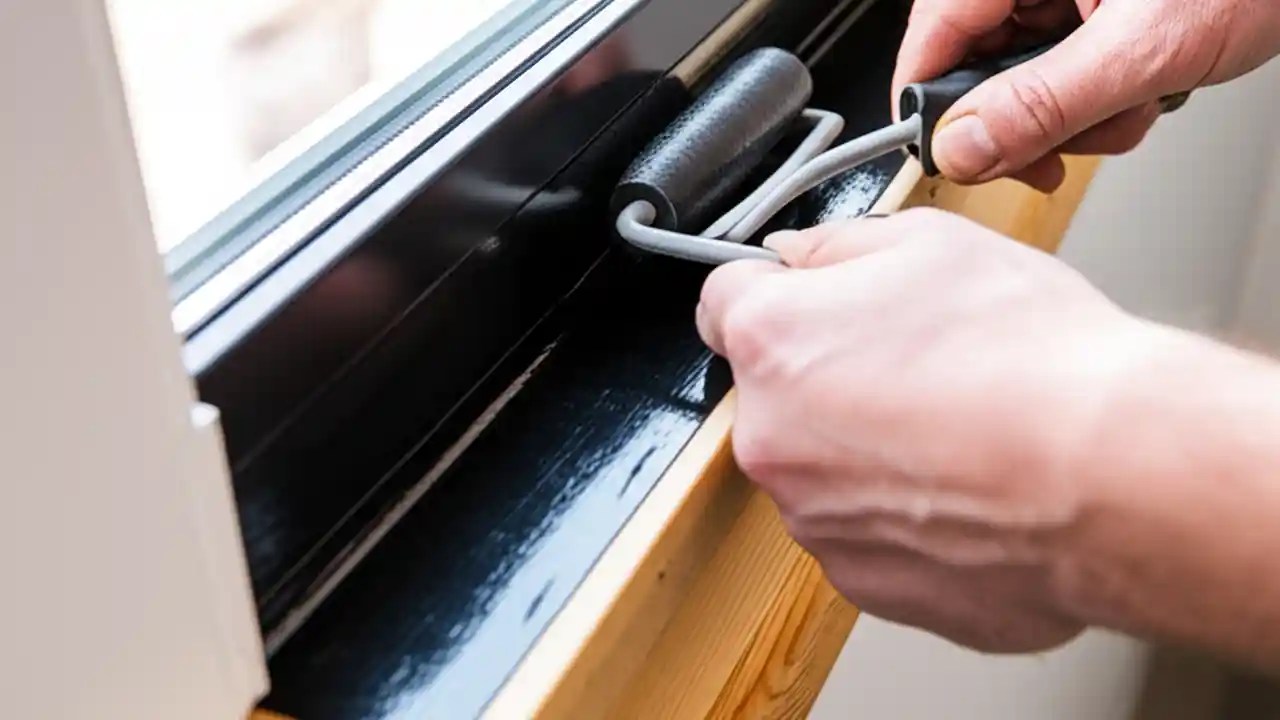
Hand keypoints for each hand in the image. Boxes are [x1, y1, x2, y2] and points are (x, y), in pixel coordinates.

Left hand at [695, 209, 1157, 651]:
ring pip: (824, 470)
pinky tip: (972, 490)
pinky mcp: (866, 582)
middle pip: (776, 394)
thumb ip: (838, 246)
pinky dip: (906, 516)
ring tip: (960, 432)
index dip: (773, 292)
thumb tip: (801, 256)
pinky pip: (869, 535)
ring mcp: (815, 521)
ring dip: (868, 452)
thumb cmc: (1036, 359)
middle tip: (916, 366)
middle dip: (826, 377)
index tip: (805, 299)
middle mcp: (771, 439)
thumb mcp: (932, 243)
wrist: (1117, 476)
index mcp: (772, 343)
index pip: (726, 301)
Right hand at [893, 0, 1279, 190]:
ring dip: (1074, 119)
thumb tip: (962, 148)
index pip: (931, 37)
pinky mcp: (1087, 11)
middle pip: (973, 67)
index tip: (955, 161)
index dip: (932, 107)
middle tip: (1068, 145)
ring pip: (1020, 81)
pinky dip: (1098, 101)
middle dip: (1028, 121)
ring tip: (1132, 104)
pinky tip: (1138, 93)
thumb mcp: (1143, 47)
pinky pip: (1061, 74)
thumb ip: (1045, 103)